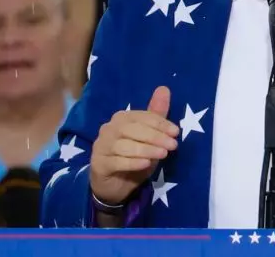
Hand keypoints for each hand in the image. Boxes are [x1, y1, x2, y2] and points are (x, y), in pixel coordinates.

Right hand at [90, 86, 178, 205]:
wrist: (114, 186)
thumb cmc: (134, 158)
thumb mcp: (149, 139)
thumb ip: (156, 116)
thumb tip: (164, 88)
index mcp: (121, 119)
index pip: (141, 117)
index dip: (159, 123)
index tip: (176, 132)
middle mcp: (108, 129)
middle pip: (131, 129)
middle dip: (154, 136)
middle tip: (172, 144)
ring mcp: (101, 146)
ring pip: (123, 145)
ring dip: (145, 149)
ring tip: (163, 154)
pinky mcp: (99, 164)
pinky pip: (116, 161)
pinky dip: (132, 162)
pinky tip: (146, 164)